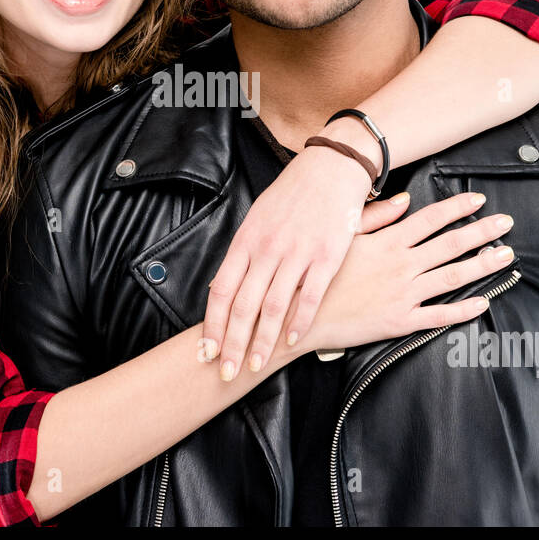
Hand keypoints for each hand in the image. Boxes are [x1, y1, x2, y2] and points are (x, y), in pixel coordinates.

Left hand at [201, 138, 376, 380]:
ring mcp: (297, 253)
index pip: (220, 290)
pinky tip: (293, 341)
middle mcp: (267, 248)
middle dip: (232, 344)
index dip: (212, 324)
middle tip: (226, 373)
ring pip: (273, 307)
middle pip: (242, 306)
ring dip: (262, 341)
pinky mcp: (326, 255)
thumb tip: (222, 286)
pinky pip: (309, 297)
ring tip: (256, 365)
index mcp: (246, 239)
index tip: (206, 351)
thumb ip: (243, 253)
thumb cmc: (293, 194)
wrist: (332, 167)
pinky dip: (299, 323)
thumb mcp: (258, 217)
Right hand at [300, 191, 515, 353]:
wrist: (299, 315)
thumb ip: (375, 217)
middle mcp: (400, 265)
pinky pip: (438, 316)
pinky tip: (482, 302)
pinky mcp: (399, 321)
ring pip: (452, 277)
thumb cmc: (317, 274)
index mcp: (387, 242)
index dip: (457, 208)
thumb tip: (403, 200)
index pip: (430, 219)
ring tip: (506, 256)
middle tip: (507, 223)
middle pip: (450, 245)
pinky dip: (463, 309)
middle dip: (482, 232)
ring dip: (482, 265)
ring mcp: (403, 294)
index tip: (478, 199)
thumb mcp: (342, 237)